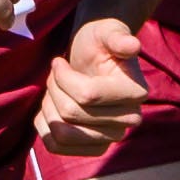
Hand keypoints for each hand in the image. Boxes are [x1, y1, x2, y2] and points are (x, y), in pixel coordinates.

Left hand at [35, 11, 156, 156]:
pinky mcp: (94, 149)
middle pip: (71, 113)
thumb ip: (117, 36)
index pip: (87, 95)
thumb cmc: (98, 42)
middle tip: (55, 75)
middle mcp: (129, 120)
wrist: (92, 59)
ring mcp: (112, 138)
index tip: (57, 62)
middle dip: (53, 89)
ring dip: (47, 107)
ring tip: (53, 90)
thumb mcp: (106, 31)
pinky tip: (49, 106)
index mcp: (135, 92)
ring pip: (62, 132)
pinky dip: (44, 126)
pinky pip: (56, 147)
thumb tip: (132, 45)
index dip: (62, 76)